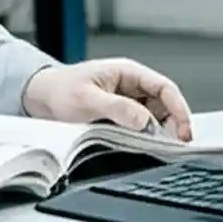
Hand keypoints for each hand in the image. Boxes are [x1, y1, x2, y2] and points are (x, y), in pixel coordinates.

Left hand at [22, 58, 192, 140]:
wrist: (38, 98)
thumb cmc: (59, 91)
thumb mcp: (88, 100)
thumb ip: (118, 109)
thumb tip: (145, 121)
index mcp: (127, 73)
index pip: (165, 88)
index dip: (179, 109)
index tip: (183, 131)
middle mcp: (130, 85)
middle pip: (164, 105)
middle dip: (171, 124)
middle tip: (172, 146)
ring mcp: (126, 100)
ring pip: (154, 117)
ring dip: (158, 132)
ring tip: (157, 148)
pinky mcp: (119, 115)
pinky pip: (139, 125)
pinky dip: (144, 136)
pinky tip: (142, 147)